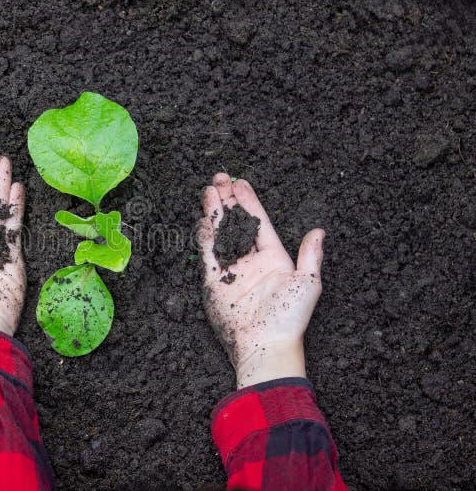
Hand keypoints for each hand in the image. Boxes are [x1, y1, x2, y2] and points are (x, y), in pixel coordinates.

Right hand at [198, 173, 324, 388]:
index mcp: (274, 258)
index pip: (259, 223)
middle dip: (228, 200)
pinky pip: (208, 253)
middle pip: (236, 223)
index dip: (249, 202)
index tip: (240, 183)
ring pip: (220, 233)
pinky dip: (205, 234)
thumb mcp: (308, 282)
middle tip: (219, 178)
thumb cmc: (290, 317)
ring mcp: (231, 270)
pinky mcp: (214, 281)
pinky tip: (204, 217)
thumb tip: (319, 231)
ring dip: (215, 212)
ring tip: (208, 190)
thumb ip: (310, 255)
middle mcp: (251, 261)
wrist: (265, 345)